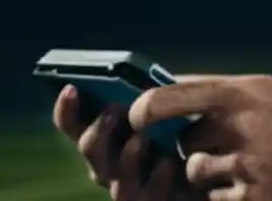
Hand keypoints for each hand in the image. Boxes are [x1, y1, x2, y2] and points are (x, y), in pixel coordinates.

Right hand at [52, 84, 203, 200]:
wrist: (206, 170)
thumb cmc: (179, 130)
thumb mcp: (162, 108)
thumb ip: (147, 98)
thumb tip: (138, 82)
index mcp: (102, 137)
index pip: (71, 124)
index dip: (66, 108)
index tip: (72, 87)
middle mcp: (107, 166)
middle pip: (89, 150)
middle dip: (98, 131)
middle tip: (114, 111)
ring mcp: (127, 188)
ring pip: (115, 179)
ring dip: (127, 156)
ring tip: (142, 138)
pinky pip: (149, 195)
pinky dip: (158, 177)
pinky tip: (169, 161)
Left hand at [129, 74, 271, 200]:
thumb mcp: (265, 89)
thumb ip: (219, 91)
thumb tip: (169, 88)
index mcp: (240, 94)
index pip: (170, 98)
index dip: (144, 109)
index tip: (135, 117)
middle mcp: (239, 128)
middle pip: (183, 143)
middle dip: (194, 148)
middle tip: (222, 146)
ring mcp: (247, 167)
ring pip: (197, 174)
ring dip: (211, 174)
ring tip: (246, 165)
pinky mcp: (256, 200)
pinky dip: (231, 196)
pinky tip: (259, 185)